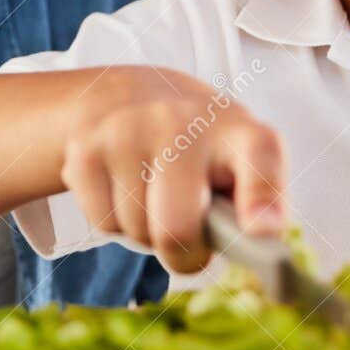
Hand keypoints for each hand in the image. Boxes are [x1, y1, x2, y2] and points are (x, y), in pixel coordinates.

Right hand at [60, 74, 287, 272]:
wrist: (124, 95)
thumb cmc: (195, 142)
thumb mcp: (238, 157)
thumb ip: (257, 201)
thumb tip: (262, 238)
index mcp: (237, 129)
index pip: (260, 161)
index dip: (262, 201)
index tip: (262, 232)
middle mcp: (183, 121)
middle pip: (177, 229)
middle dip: (183, 254)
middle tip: (187, 238)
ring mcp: (128, 130)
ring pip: (136, 231)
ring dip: (145, 231)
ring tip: (153, 194)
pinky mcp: (86, 147)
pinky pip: (104, 222)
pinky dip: (114, 220)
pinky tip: (123, 187)